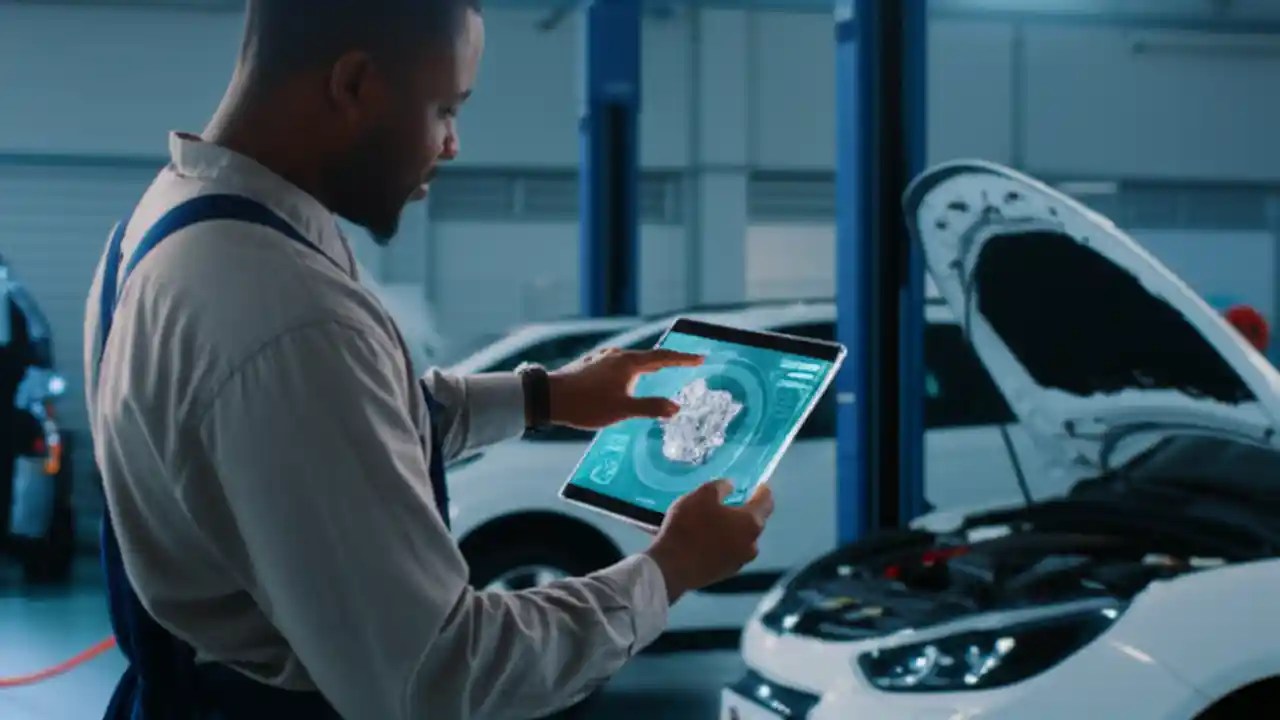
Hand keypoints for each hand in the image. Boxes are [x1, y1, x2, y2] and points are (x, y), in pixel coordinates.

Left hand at [547, 347, 703, 429]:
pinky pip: (619, 364)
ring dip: (648, 364)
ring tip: (659, 369)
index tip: (700, 357)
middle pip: (649, 356)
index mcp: (628, 363)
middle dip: (668, 360)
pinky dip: (632, 369)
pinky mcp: (591, 365)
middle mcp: (616, 355)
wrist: (549, 397)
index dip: (683, 359)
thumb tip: (675, 408)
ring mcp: (602, 358)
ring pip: (632, 360)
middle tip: (686, 362)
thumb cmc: (586, 404)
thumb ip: (650, 408)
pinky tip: (626, 378)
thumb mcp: (622, 410)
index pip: (663, 357)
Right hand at [644, 480, 774, 602]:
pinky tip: (708, 539)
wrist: (672, 567)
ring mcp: (739, 562)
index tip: (759, 486)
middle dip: (746, 511)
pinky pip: (729, 552)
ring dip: (734, 529)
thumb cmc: (690, 525)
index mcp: (751, 522)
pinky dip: (723, 544)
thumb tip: (731, 486)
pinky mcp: (725, 574)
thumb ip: (721, 486)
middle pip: (755, 522)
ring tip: (718, 521)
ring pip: (742, 540)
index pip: (766, 502)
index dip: (763, 491)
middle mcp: (752, 544)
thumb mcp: (703, 495)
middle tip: (734, 502)